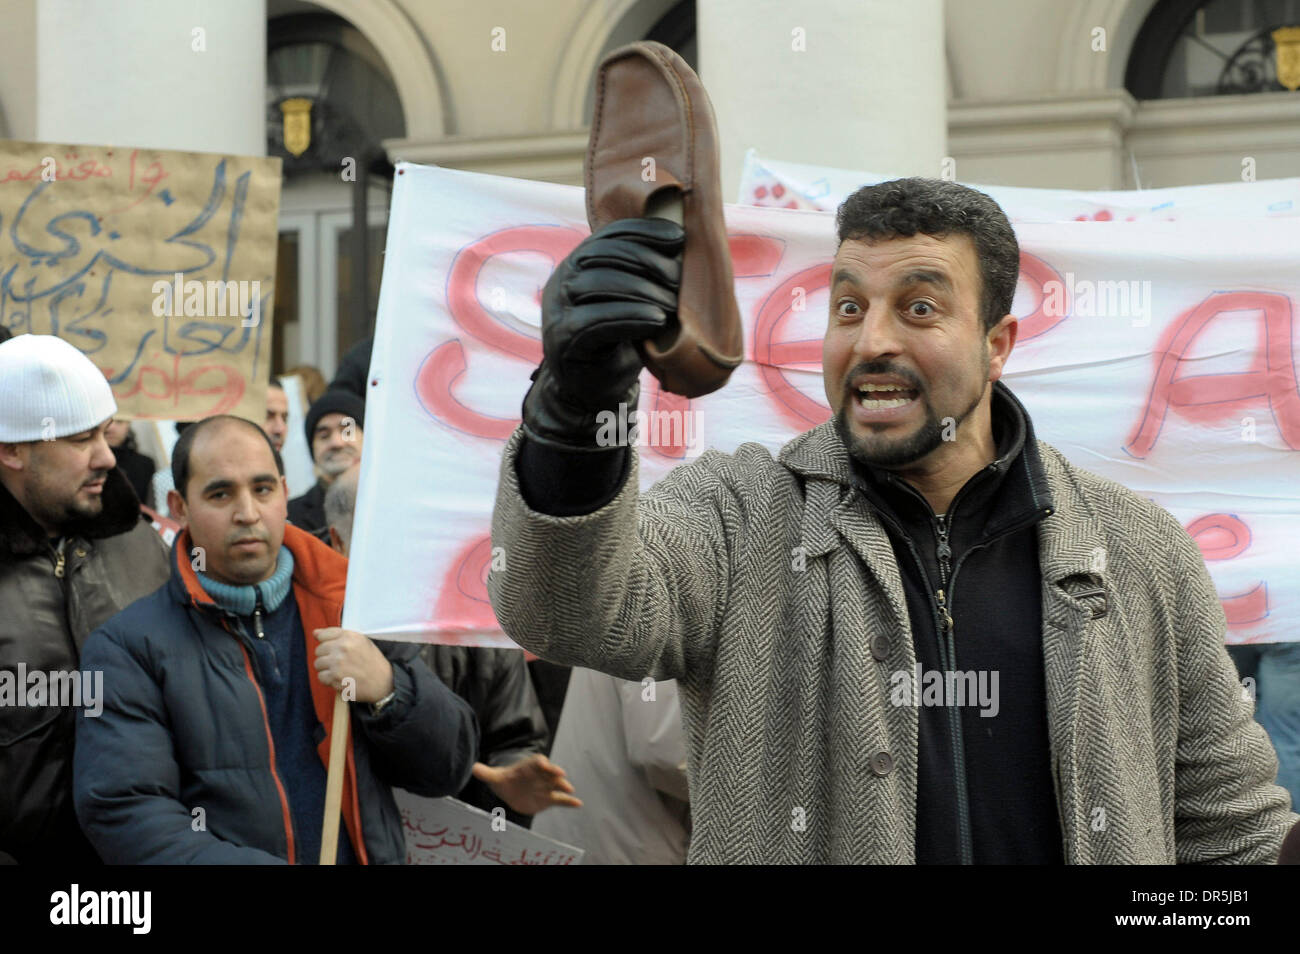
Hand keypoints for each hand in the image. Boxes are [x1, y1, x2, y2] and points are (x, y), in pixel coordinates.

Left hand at [313, 627, 394, 702]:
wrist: (383, 681)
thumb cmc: (371, 660)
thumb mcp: (360, 641)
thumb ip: (338, 635)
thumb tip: (315, 633)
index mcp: (349, 636)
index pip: (323, 635)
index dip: (326, 643)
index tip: (334, 649)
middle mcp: (342, 648)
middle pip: (319, 650)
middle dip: (326, 657)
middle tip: (339, 662)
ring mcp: (338, 663)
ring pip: (318, 664)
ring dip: (326, 669)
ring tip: (339, 671)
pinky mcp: (335, 678)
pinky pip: (321, 677)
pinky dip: (328, 680)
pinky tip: (339, 679)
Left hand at [472, 754, 581, 815]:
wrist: (512, 792)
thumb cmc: (505, 781)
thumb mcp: (495, 778)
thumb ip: (486, 773)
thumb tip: (473, 768)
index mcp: (529, 767)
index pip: (536, 762)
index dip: (540, 763)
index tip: (543, 764)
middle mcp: (540, 775)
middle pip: (549, 772)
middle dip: (554, 773)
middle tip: (560, 774)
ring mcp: (546, 787)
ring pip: (556, 785)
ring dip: (563, 786)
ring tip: (569, 790)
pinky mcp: (549, 799)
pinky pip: (561, 799)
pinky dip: (569, 801)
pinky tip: (578, 804)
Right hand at [522, 217, 684, 449]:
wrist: (591, 391)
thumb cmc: (619, 341)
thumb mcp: (630, 301)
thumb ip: (642, 274)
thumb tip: (681, 246)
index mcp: (578, 263)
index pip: (609, 236)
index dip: (644, 232)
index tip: (679, 239)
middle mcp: (562, 280)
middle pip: (604, 255)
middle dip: (648, 262)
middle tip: (681, 281)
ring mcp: (558, 308)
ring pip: (598, 284)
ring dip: (643, 291)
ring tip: (673, 304)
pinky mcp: (563, 339)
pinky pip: (596, 320)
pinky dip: (630, 317)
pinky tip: (656, 321)